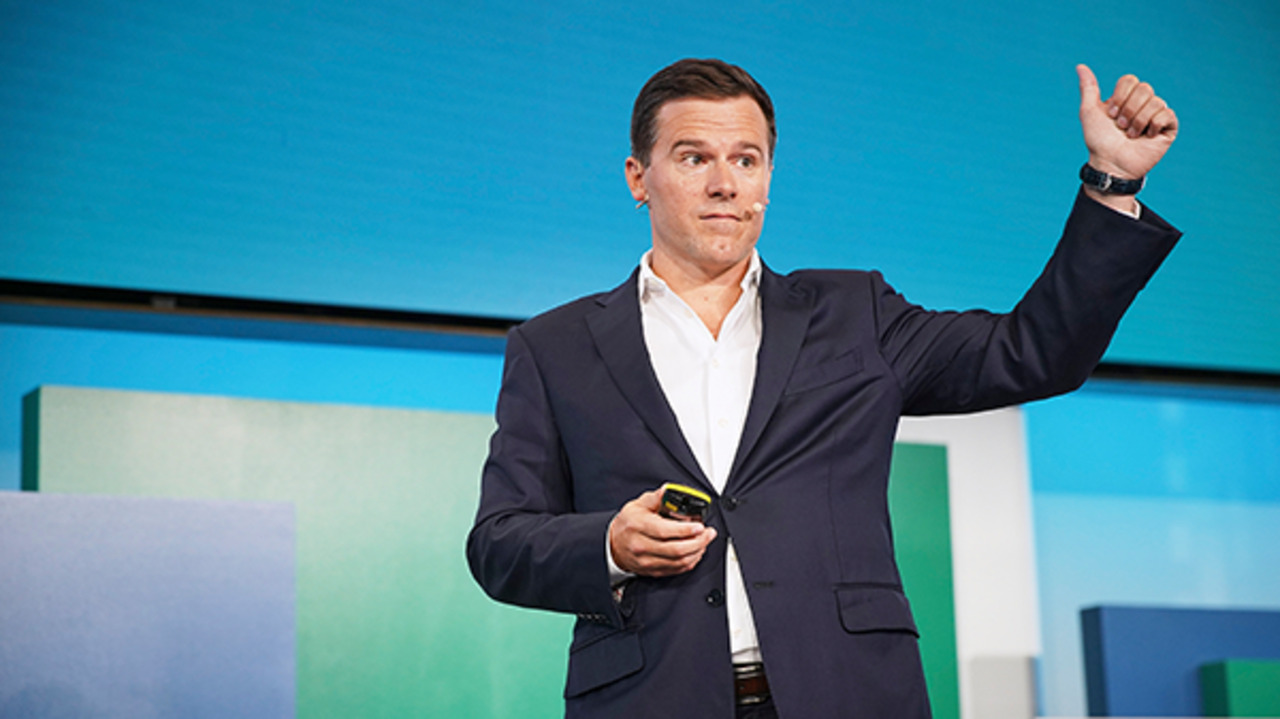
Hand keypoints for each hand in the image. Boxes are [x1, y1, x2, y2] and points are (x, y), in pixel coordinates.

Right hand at [608, 487, 717, 576]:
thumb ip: (657, 497)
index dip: (685, 530)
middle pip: (676, 549)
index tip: (699, 526)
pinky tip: (696, 551)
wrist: (614, 544)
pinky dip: (690, 561)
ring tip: (705, 541)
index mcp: (639, 526)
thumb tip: (669, 490)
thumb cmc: (628, 523)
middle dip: (698, 541)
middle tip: (708, 533)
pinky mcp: (653, 571)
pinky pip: (677, 569)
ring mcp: (647, 561)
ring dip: (697, 552)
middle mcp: (642, 546)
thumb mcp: (638, 504)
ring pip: (679, 561)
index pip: (665, 531)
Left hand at [1077, 64, 1177, 180]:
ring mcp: (1156, 115)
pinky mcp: (1168, 128)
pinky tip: (1146, 136)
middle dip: (1129, 110)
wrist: (1110, 163)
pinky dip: (1153, 125)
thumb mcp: (1089, 112)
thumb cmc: (1098, 141)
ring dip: (1138, 121)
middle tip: (1121, 127)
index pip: (1130, 80)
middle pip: (1145, 88)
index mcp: (1126, 98)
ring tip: (1131, 135)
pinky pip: (1167, 114)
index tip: (1111, 114)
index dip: (1120, 96)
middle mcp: (1142, 104)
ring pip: (1156, 101)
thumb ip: (1088, 88)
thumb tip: (1080, 66)